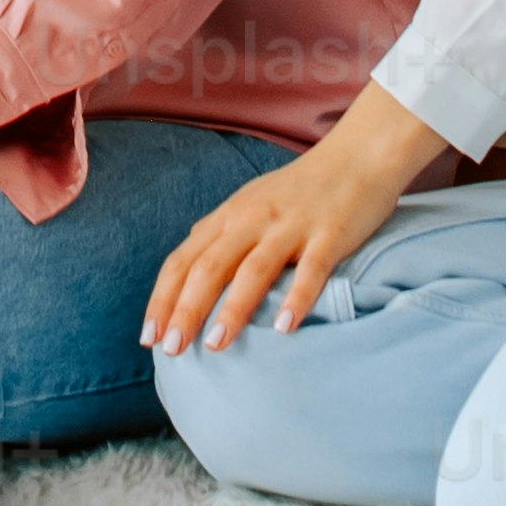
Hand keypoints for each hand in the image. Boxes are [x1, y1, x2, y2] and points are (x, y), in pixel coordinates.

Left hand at [143, 84, 438, 354]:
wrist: (357, 155)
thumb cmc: (302, 189)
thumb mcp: (251, 203)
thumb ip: (221, 233)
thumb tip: (188, 267)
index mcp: (230, 215)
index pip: (184, 259)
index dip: (163, 297)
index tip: (148, 336)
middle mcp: (253, 218)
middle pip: (210, 266)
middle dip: (186, 309)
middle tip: (170, 350)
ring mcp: (291, 226)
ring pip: (253, 269)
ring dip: (231, 309)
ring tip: (216, 346)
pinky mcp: (329, 234)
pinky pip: (311, 270)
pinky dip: (295, 298)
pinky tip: (284, 329)